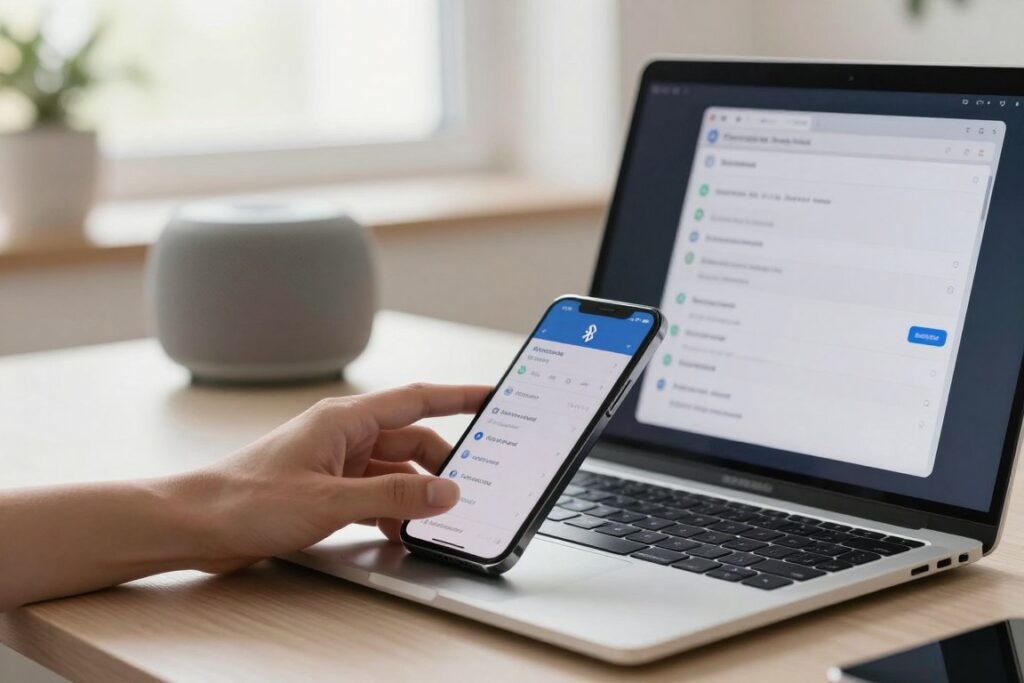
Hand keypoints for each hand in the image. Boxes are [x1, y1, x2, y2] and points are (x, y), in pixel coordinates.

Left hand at [174, 383, 489, 572]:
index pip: (417, 399)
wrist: (196, 524)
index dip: (458, 397)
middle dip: (441, 467)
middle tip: (466, 492)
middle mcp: (344, 436)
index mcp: (345, 419)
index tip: (490, 397)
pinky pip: (374, 495)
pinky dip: (392, 512)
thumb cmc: (247, 499)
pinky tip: (400, 533)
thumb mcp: (330, 501)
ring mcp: (335, 464)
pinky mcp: (325, 490)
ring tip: (432, 522)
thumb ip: (393, 499)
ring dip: (414, 497)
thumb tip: (446, 494)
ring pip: (394, 473)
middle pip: (411, 442)